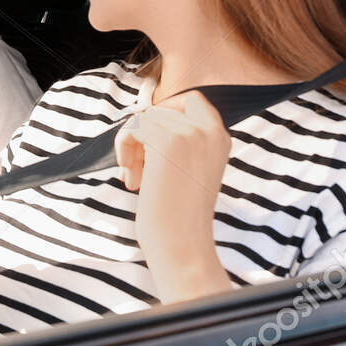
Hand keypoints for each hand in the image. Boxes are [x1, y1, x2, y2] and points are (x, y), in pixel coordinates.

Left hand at [114, 91, 232, 300]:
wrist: (182, 244)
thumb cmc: (180, 215)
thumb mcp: (189, 169)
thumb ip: (180, 141)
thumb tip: (146, 115)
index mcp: (221, 137)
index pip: (193, 100)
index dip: (166, 115)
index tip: (152, 144)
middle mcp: (210, 130)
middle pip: (162, 110)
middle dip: (144, 137)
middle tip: (138, 171)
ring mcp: (190, 133)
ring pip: (145, 118)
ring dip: (132, 146)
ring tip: (134, 177)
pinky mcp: (166, 141)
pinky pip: (133, 127)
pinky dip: (123, 148)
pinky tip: (130, 178)